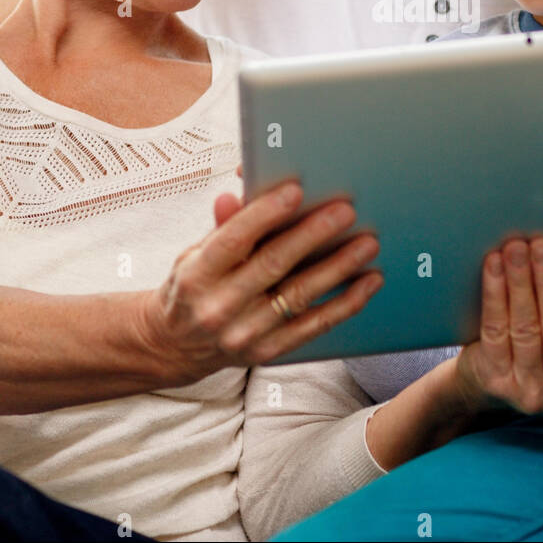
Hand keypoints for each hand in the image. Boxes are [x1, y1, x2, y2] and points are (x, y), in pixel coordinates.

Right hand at [137, 181, 381, 379]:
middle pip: (273, 265)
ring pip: (299, 296)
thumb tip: (233, 196)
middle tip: (344, 211)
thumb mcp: (193, 254)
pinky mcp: (268, 352)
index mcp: (197, 275)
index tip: (295, 190)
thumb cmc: (192, 288)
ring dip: (338, 268)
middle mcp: (219, 307)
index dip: (264, 214)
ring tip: (367, 244)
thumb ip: (222, 227)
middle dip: (312, 235)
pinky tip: (367, 283)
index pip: (232, 239)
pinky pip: (313, 326)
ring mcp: (245, 334)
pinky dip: (345, 304)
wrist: (175, 346)